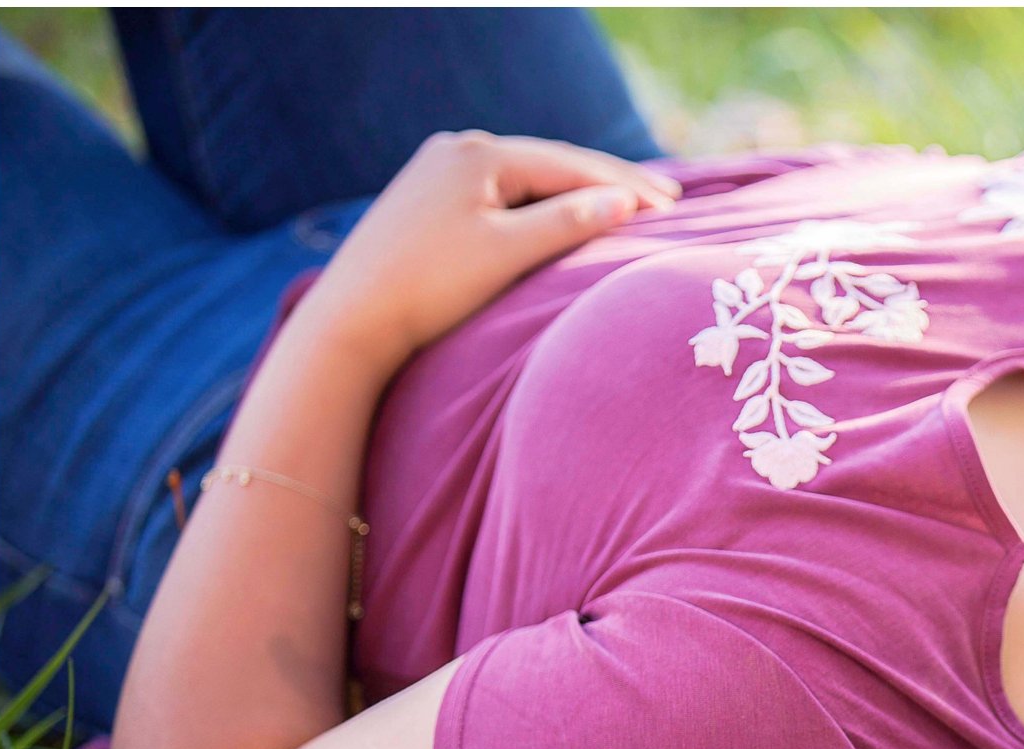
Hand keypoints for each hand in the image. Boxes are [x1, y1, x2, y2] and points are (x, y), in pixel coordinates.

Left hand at [298, 131, 679, 369]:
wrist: (349, 321)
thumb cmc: (430, 288)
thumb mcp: (507, 253)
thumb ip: (567, 222)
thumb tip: (623, 201)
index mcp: (477, 154)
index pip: (570, 166)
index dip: (625, 186)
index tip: (674, 207)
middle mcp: (455, 150)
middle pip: (549, 166)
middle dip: (607, 184)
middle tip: (667, 200)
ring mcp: (437, 175)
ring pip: (526, 180)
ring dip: (576, 194)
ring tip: (625, 206)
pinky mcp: (427, 203)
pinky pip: (502, 196)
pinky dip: (541, 206)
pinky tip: (562, 216)